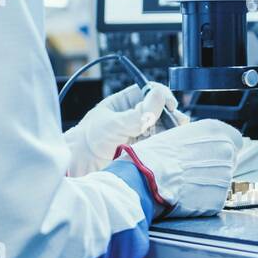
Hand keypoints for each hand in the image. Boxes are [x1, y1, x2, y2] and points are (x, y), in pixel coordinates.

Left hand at [63, 83, 188, 176]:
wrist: (80, 166)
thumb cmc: (90, 140)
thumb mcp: (115, 123)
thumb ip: (139, 113)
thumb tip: (159, 94)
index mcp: (124, 102)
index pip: (148, 91)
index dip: (161, 95)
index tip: (170, 104)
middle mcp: (132, 115)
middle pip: (158, 108)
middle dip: (170, 113)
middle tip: (178, 122)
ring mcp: (137, 131)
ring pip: (160, 125)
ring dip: (169, 128)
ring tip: (174, 133)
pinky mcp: (141, 148)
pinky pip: (158, 141)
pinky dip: (164, 140)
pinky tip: (168, 142)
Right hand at [123, 119, 242, 217]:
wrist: (145, 180)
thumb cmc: (154, 156)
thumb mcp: (177, 136)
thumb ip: (197, 141)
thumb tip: (200, 150)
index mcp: (216, 131)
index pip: (235, 140)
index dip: (221, 149)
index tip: (211, 155)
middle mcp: (226, 151)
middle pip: (228, 162)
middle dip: (213, 168)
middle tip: (191, 172)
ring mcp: (225, 176)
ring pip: (220, 182)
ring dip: (207, 184)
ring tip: (184, 185)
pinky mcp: (218, 199)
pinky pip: (213, 200)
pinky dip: (201, 201)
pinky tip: (185, 197)